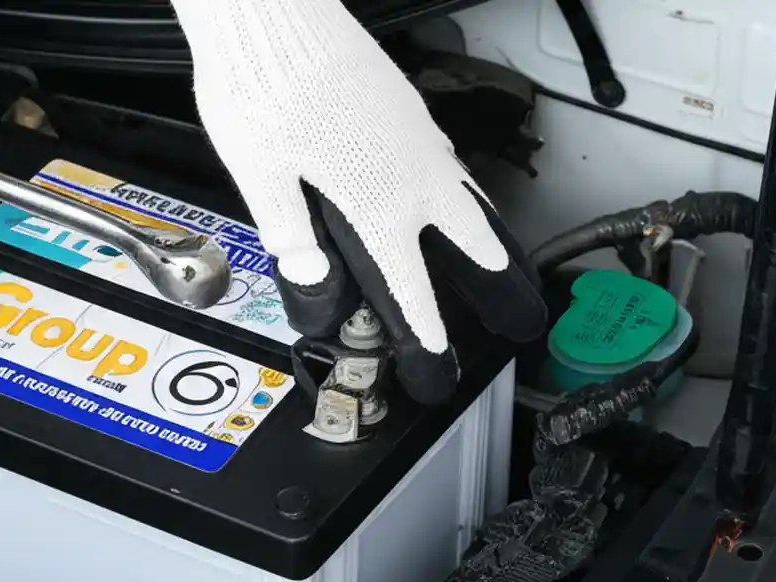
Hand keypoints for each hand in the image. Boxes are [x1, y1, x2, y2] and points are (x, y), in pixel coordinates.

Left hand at [170, 0, 545, 403]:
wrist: (274, 14)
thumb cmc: (262, 88)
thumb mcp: (261, 177)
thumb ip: (290, 233)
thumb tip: (310, 277)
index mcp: (374, 200)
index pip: (411, 281)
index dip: (427, 325)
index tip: (442, 354)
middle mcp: (409, 169)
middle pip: (467, 235)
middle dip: (492, 276)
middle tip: (515, 307)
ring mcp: (414, 131)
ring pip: (465, 191)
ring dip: (483, 228)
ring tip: (496, 251)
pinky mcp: (404, 102)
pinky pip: (446, 155)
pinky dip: (458, 182)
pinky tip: (446, 180)